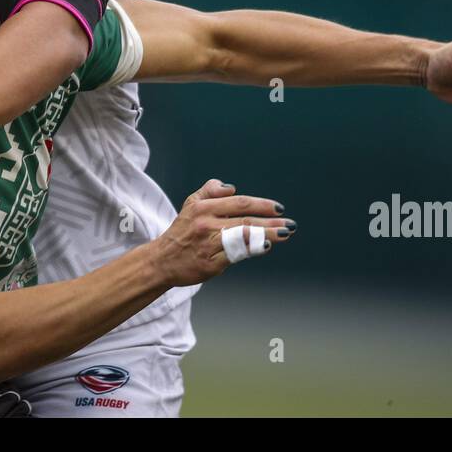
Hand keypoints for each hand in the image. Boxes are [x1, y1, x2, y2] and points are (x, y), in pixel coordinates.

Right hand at [147, 179, 293, 285]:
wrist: (162, 260)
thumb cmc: (182, 232)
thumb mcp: (191, 204)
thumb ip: (210, 191)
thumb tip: (231, 187)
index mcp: (203, 207)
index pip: (239, 203)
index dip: (261, 204)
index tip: (279, 208)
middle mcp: (206, 224)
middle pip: (245, 219)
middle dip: (271, 220)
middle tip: (289, 224)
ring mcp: (208, 244)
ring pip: (242, 236)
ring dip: (266, 234)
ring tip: (284, 234)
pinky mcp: (210, 263)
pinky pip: (235, 254)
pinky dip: (251, 249)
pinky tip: (263, 246)